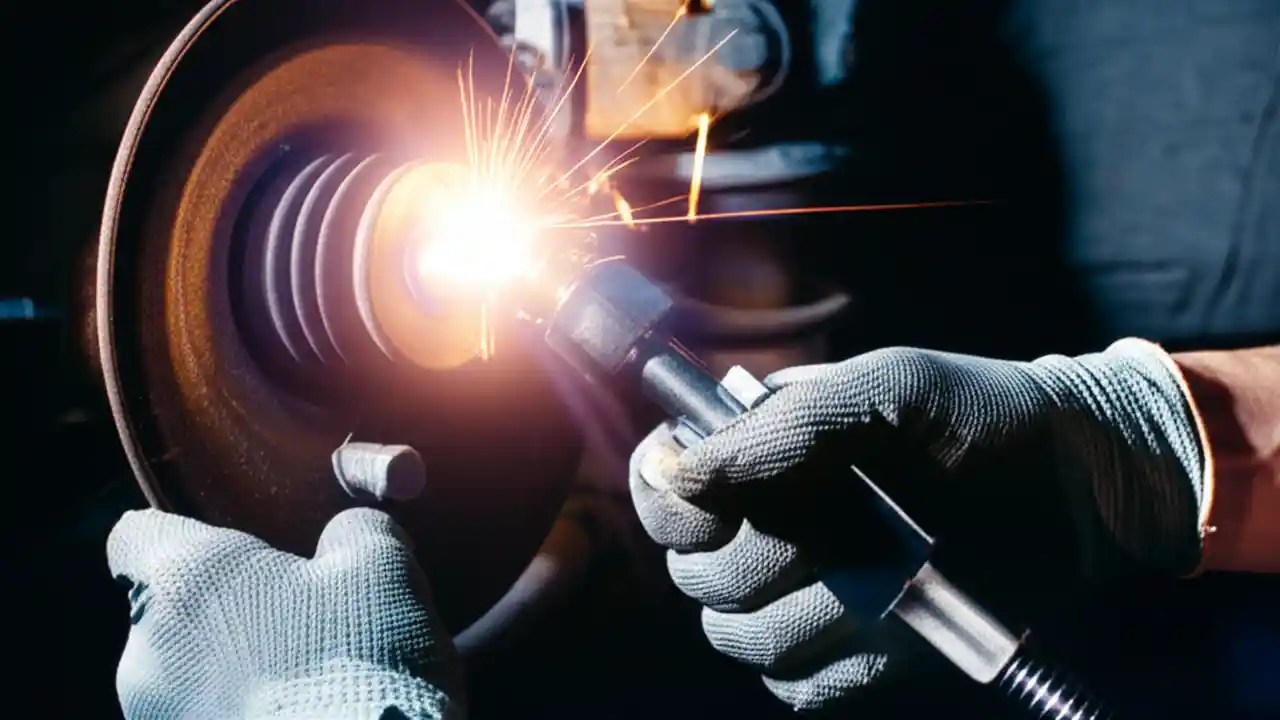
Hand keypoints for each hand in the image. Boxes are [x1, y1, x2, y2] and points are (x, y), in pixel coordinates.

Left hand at [107, 508, 463, 719]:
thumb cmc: (356, 660)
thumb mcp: (382, 569)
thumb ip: (356, 533)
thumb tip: (349, 534)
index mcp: (183, 578)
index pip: (135, 537)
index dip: (181, 536)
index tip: (230, 551)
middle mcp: (145, 652)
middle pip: (172, 615)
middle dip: (230, 618)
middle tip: (303, 626)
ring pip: (189, 680)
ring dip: (238, 676)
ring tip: (312, 688)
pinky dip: (247, 719)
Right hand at [630, 338, 1206, 709]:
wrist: (1078, 481)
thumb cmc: (979, 415)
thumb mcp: (888, 388)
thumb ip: (784, 425)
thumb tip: (680, 470)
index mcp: (760, 459)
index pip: (664, 494)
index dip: (669, 506)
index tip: (711, 500)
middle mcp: (771, 531)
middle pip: (697, 578)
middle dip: (754, 556)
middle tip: (842, 521)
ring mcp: (812, 600)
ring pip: (742, 638)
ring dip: (801, 612)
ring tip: (879, 570)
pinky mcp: (857, 658)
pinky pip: (801, 689)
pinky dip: (829, 667)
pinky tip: (884, 626)